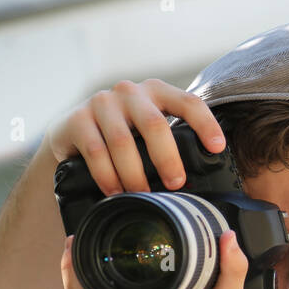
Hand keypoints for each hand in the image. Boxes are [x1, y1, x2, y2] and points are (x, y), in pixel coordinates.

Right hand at [46, 78, 224, 194]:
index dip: (205, 124)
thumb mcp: (147, 134)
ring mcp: (102, 103)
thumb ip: (169, 145)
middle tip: (175, 185)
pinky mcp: (77, 119)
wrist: (71, 133)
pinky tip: (115, 192)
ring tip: (142, 196)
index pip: (188, 102)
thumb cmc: (121, 137)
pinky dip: (108, 176)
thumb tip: (201, 184)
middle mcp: (130, 92)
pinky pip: (96, 151)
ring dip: (135, 175)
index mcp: (156, 92)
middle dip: (167, 159)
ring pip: (123, 142)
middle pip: (155, 125)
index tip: (218, 148)